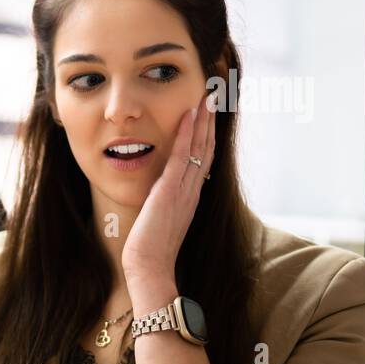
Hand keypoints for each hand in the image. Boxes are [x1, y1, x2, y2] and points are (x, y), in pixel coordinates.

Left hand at [122, 90, 215, 287]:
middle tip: (215, 95)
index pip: (202, 159)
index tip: (209, 113)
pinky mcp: (170, 192)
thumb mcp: (161, 219)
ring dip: (204, 120)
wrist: (149, 267)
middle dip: (211, 121)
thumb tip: (161, 193)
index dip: (207, 135)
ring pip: (199, 147)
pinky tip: (189, 114)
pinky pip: (180, 156)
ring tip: (208, 96)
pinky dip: (187, 134)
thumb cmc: (151, 250)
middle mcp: (192, 190)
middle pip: (207, 148)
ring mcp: (184, 190)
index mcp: (191, 196)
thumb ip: (165, 204)